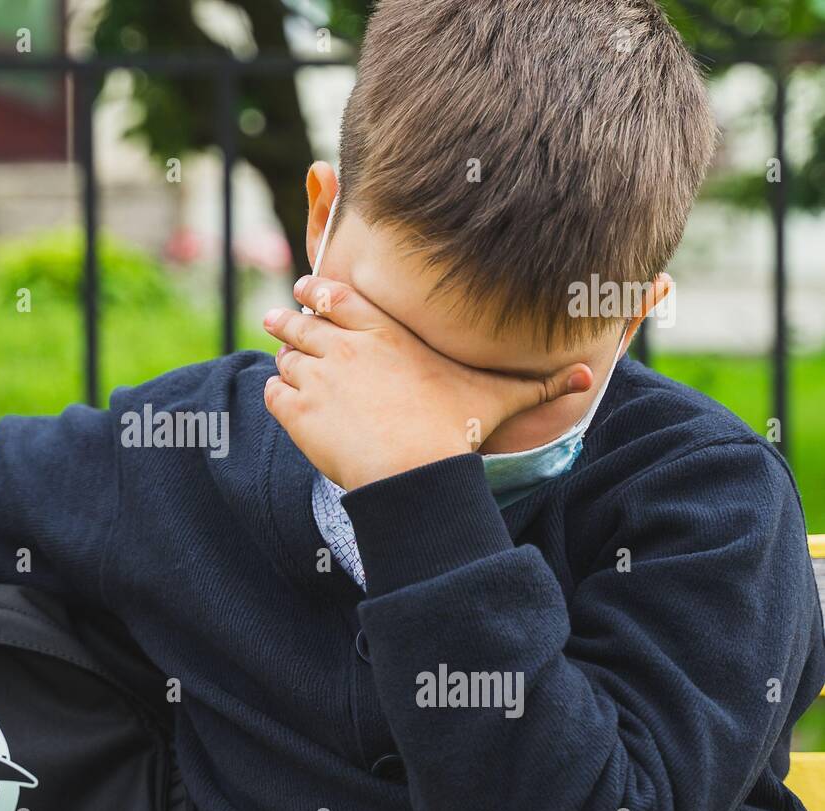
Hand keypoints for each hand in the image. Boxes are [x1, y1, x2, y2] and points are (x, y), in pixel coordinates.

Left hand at [262, 276, 592, 489]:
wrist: (412, 469)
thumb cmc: (453, 430)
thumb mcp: (496, 399)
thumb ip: (537, 384)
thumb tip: (588, 378)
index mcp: (382, 332)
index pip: (336, 296)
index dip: (317, 292)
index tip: (307, 291)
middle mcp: (342, 346)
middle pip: (300, 321)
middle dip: (287, 320)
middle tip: (276, 318)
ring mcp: (314, 376)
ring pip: (284, 357)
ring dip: (284, 361)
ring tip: (283, 363)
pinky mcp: (295, 410)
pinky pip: (273, 392)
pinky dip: (277, 395)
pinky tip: (285, 401)